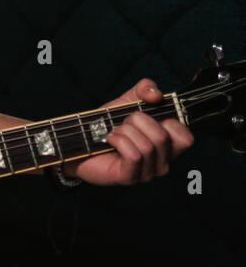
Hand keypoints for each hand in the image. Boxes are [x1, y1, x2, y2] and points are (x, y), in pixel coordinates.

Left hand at [69, 79, 193, 185]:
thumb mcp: (129, 99)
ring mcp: (148, 173)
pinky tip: (109, 140)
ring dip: (125, 131)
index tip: (148, 115)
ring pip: (147, 146)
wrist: (80, 138)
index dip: (168, 121)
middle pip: (163, 138)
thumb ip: (146, 89)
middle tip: (124, 122)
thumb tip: (156, 95)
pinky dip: (118, 141)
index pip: (186, 138)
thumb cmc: (108, 122)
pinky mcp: (130, 178)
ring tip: (115, 132)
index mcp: (169, 145)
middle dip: (138, 121)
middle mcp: (163, 162)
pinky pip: (134, 156)